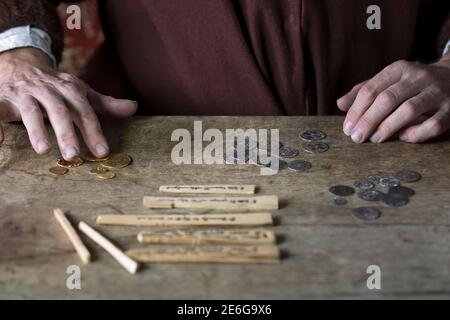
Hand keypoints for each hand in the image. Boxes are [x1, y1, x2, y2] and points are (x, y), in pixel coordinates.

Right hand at [0, 48, 136, 159]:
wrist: (21, 63)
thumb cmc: (56, 86)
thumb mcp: (82, 92)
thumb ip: (106, 104)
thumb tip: (133, 108)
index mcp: (69, 90)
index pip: (84, 112)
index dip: (94, 131)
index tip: (102, 152)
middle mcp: (48, 91)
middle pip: (59, 111)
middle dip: (67, 133)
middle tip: (74, 155)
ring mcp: (24, 94)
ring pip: (30, 111)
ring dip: (36, 130)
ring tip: (43, 150)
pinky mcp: (1, 98)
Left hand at [337, 57, 449, 143]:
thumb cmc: (412, 84)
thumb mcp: (389, 80)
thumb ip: (365, 91)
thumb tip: (340, 104)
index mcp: (399, 69)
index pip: (371, 89)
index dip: (356, 110)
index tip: (347, 127)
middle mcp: (419, 77)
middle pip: (387, 99)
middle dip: (368, 121)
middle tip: (356, 137)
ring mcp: (437, 93)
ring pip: (409, 110)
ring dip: (388, 127)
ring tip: (375, 139)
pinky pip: (432, 125)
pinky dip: (415, 134)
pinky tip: (403, 138)